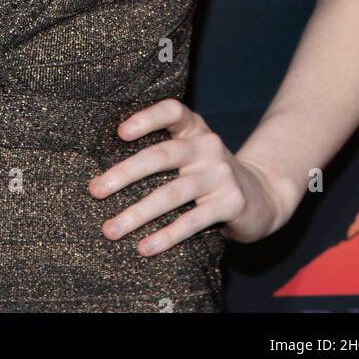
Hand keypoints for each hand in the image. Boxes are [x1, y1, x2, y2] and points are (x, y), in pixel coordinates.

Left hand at [86, 97, 289, 253]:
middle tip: (94, 190)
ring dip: (137, 214)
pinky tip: (144, 247)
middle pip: (162, 155)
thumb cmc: (210, 173)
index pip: (172, 111)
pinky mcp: (231, 203)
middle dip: (124, 174)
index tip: (120, 133)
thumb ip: (163, 150)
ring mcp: (221, 174)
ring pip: (172, 194)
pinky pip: (192, 222)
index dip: (147, 118)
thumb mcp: (192, 152)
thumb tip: (105, 171)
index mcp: (195, 128)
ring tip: (110, 229)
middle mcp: (208, 146)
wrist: (263, 195)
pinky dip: (165, 236)